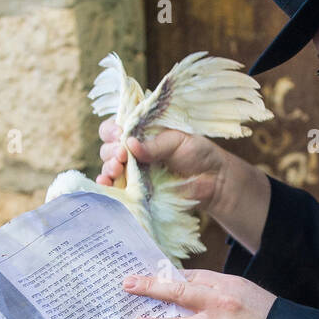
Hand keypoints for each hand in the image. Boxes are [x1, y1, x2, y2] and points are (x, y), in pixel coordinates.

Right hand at [97, 120, 225, 210]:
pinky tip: (106, 185)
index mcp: (141, 133)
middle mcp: (133, 151)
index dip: (112, 130)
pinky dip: (108, 186)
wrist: (213, 181)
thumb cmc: (197, 154)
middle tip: (121, 156)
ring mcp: (133, 172)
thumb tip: (130, 144)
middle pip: (108, 149)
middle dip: (111, 152)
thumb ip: (156, 144)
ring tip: (117, 170)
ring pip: (110, 168)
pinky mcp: (137, 191)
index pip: (116, 127)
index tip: (120, 135)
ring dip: (108, 168)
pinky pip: (117, 189)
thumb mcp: (178, 141)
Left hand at [124, 269, 275, 318]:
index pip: (191, 278)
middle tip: (128, 285)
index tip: (148, 277)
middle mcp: (220, 303)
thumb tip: (189, 291)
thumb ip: (220, 292)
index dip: (168, 278)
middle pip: (178, 292)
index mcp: (228, 285)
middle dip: (150, 288)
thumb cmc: (270, 317)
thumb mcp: (247, 294)